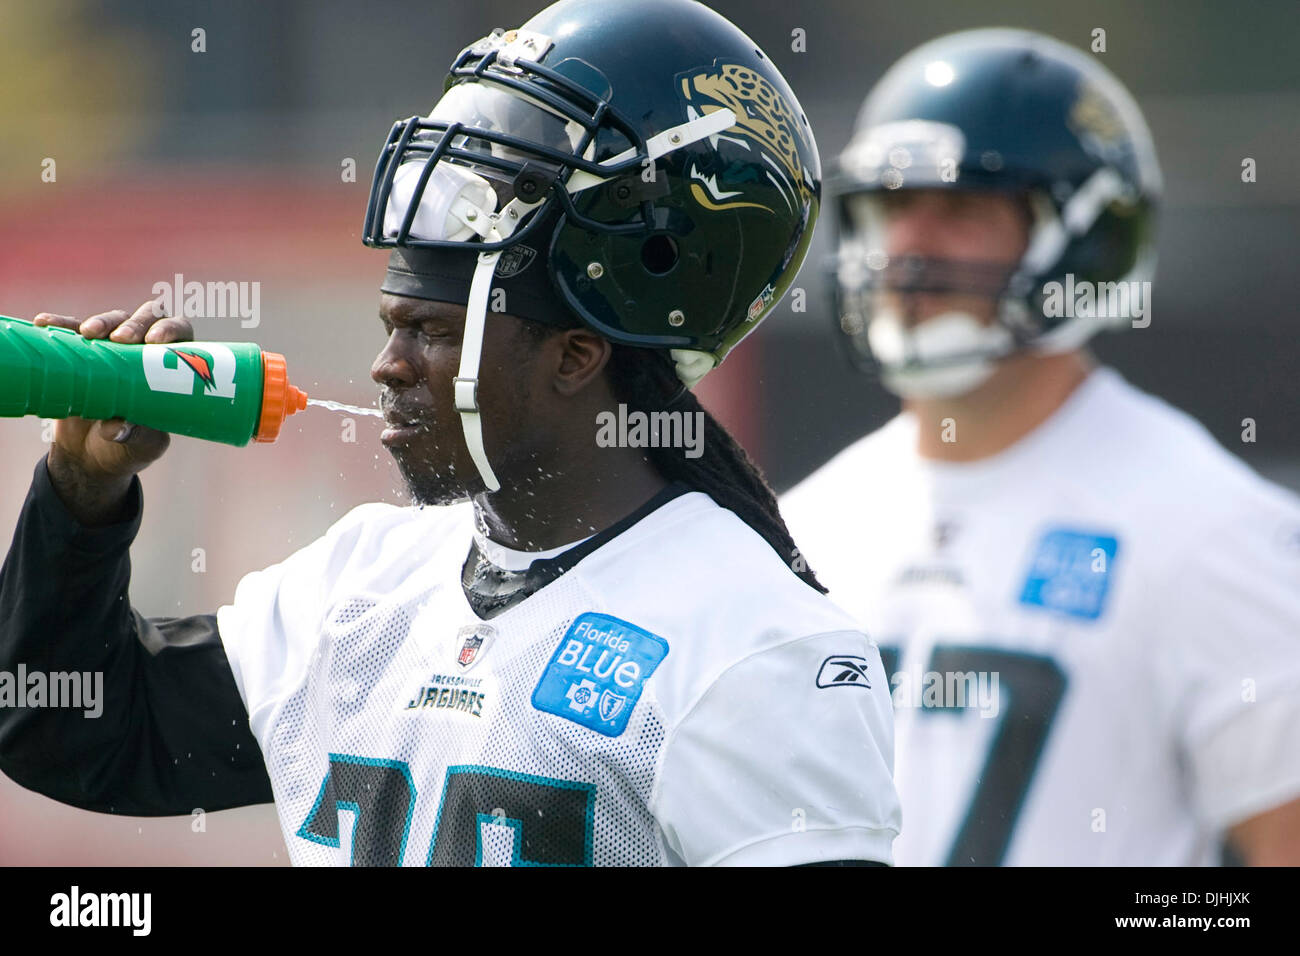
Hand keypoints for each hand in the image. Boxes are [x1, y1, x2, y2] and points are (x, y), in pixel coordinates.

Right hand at [33, 302, 194, 523]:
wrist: (89, 457)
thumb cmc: (128, 447)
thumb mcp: (140, 446)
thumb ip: (136, 436)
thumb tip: (116, 427)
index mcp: (171, 368)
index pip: (180, 335)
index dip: (171, 330)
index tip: (154, 341)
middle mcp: (144, 350)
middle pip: (145, 319)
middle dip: (134, 324)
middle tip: (120, 338)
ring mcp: (111, 348)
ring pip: (111, 321)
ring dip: (101, 322)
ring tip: (87, 333)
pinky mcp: (80, 353)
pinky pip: (70, 333)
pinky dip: (59, 325)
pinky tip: (44, 323)